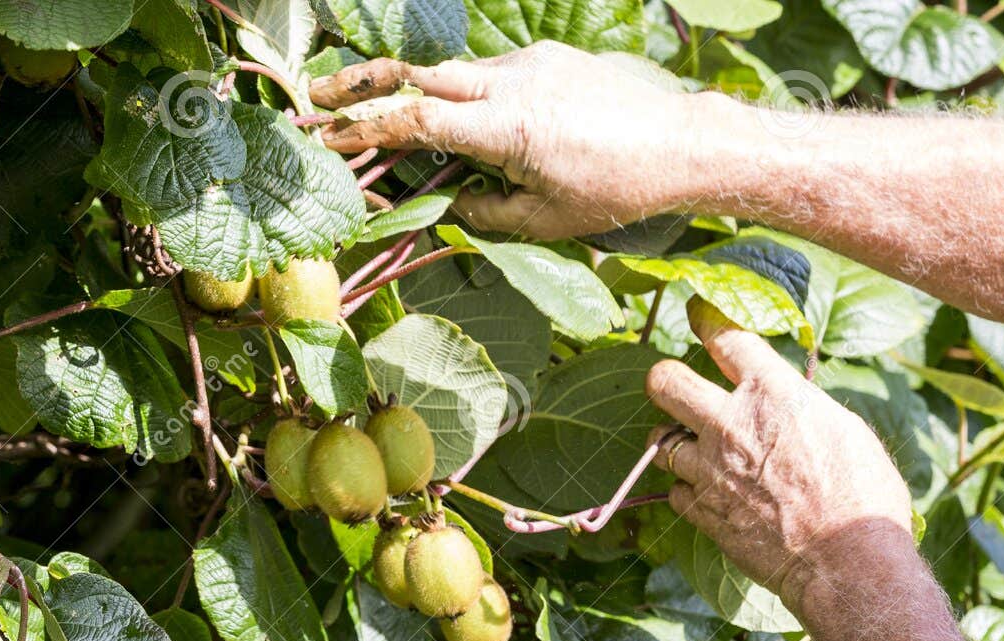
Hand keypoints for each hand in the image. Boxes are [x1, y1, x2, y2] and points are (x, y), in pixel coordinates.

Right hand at [309, 42, 721, 238]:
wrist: (683, 143)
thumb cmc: (616, 191)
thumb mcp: (544, 221)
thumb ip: (486, 212)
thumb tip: (450, 205)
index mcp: (507, 128)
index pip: (418, 121)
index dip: (367, 128)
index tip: (330, 135)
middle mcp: (513, 83)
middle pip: (421, 75)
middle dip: (365, 86)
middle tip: (320, 96)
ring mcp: (532, 63)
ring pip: (457, 74)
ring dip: (421, 94)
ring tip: (389, 117)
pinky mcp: (550, 57)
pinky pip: (493, 73)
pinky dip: (470, 95)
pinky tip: (473, 122)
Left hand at [647, 303, 915, 626]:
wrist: (845, 561)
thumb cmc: (864, 495)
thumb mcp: (845, 430)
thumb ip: (800, 408)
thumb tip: (787, 403)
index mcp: (772, 392)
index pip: (725, 336)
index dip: (706, 318)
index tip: (698, 312)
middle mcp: (730, 423)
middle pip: (664, 380)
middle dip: (665, 377)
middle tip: (674, 384)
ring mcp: (709, 468)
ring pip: (660, 439)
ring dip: (673, 440)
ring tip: (693, 447)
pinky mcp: (702, 510)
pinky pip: (674, 491)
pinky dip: (687, 490)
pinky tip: (706, 493)